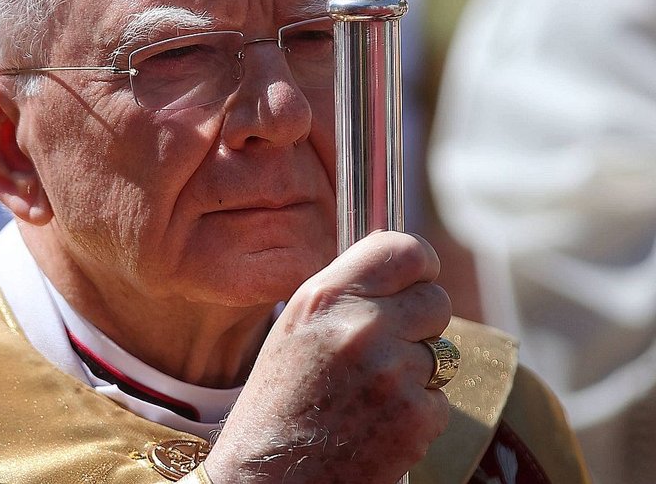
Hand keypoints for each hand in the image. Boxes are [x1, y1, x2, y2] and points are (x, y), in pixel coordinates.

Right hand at [206, 231, 451, 483]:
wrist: (266, 480)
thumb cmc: (277, 405)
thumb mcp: (296, 329)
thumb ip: (345, 296)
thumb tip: (400, 269)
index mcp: (325, 297)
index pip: (404, 249)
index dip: (419, 265)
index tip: (418, 279)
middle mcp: (360, 326)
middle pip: (436, 301)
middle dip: (421, 325)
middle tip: (386, 351)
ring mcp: (392, 371)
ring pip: (443, 354)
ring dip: (418, 374)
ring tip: (368, 397)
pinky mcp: (414, 417)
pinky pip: (440, 402)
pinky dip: (416, 417)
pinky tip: (375, 427)